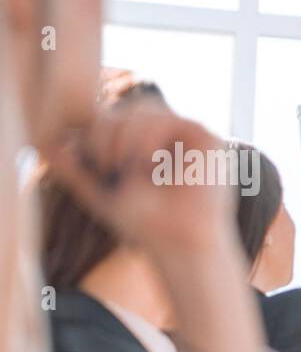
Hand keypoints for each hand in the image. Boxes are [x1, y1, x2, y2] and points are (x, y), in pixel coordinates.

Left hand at [42, 98, 238, 257]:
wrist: (178, 244)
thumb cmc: (145, 225)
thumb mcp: (98, 191)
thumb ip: (73, 168)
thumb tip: (42, 141)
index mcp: (153, 145)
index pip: (121, 115)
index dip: (100, 132)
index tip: (100, 169)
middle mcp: (174, 137)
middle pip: (131, 106)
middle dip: (107, 132)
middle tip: (108, 168)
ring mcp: (191, 137)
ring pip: (146, 109)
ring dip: (126, 137)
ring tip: (129, 170)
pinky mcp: (207, 140)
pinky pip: (168, 119)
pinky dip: (148, 139)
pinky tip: (147, 166)